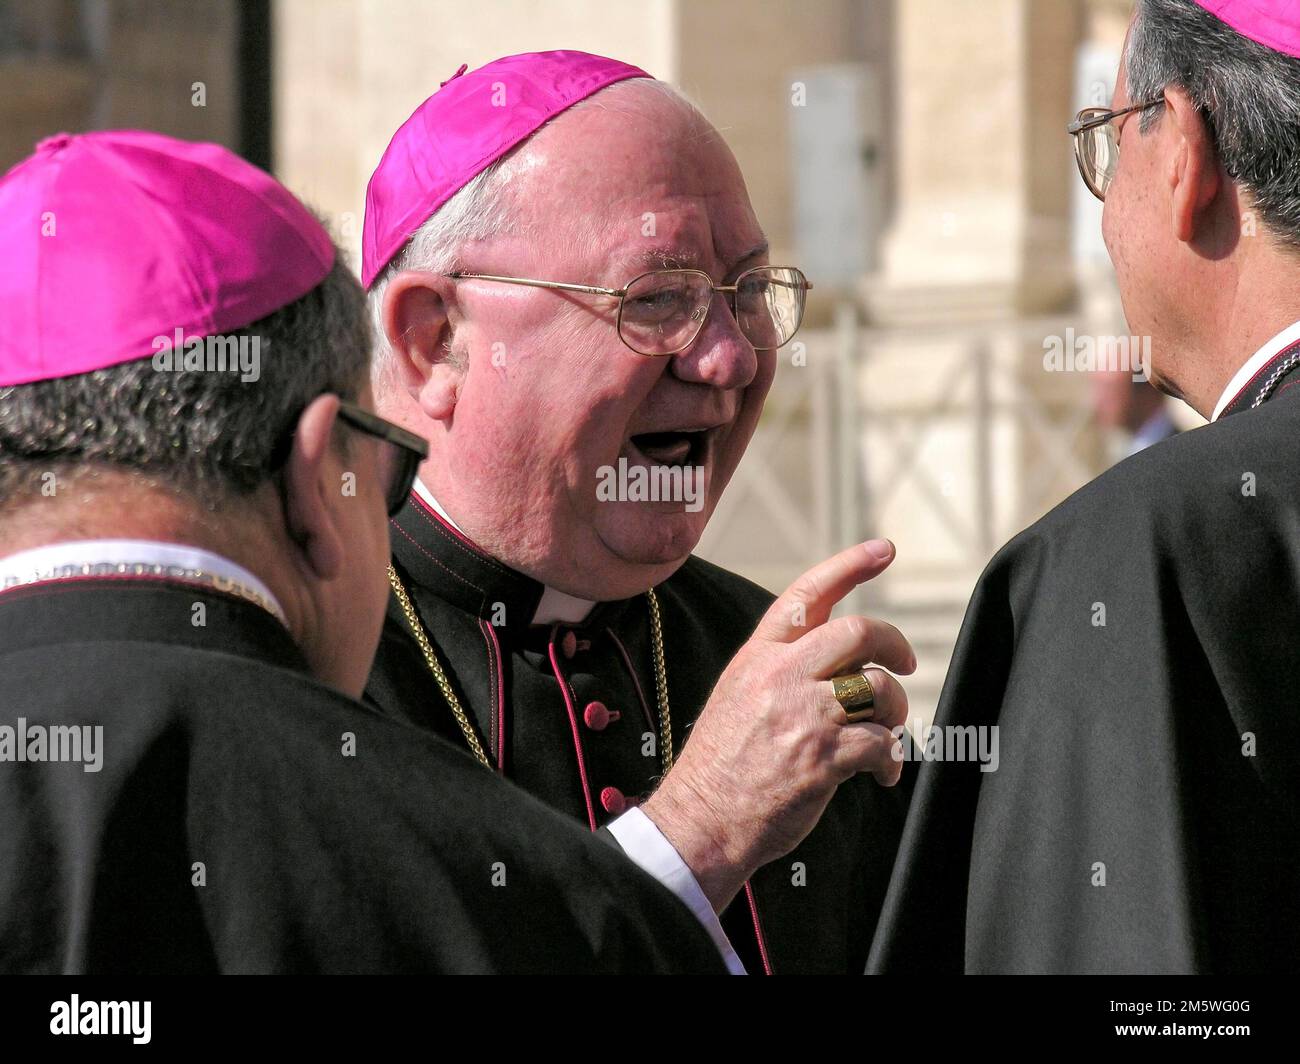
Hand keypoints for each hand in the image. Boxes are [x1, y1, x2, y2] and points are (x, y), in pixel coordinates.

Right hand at [641, 539, 912, 911]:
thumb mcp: (739, 694)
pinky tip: (879, 773)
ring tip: (883, 734)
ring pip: (877, 687)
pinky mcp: (823, 758)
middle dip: (894, 644)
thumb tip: (836, 657)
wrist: (701, 819)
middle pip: (858, 632)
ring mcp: (802, 715)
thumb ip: (781, 667)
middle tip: (907, 662)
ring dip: (893, 711)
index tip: (883, 549)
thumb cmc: (721, 764)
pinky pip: (880, 743)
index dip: (850, 565)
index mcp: (758, 656)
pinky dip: (889, 759)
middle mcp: (780, 676)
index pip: (807, 595)